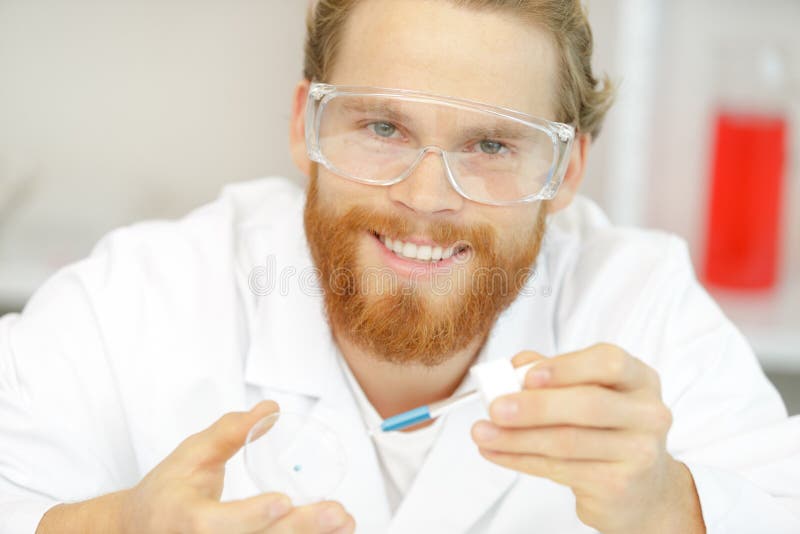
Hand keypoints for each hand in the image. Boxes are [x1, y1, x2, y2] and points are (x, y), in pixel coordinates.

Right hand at [121, 401, 354, 533]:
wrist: (141, 529)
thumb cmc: (168, 491)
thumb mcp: (190, 455)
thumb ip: (229, 432)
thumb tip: (271, 409)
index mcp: (188, 520)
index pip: (219, 524)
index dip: (251, 515)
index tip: (282, 501)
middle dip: (300, 530)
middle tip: (336, 513)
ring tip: (344, 523)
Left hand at [470, 344, 703, 533]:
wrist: (642, 490)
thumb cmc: (606, 430)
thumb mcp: (589, 393)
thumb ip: (553, 374)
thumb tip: (515, 366)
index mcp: (639, 379)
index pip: (608, 363)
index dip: (566, 367)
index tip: (527, 375)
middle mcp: (647, 414)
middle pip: (588, 405)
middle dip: (534, 406)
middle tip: (495, 408)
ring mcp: (638, 453)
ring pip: (567, 442)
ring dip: (516, 438)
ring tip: (482, 433)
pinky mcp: (618, 486)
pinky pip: (559, 469)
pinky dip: (520, 460)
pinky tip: (496, 452)